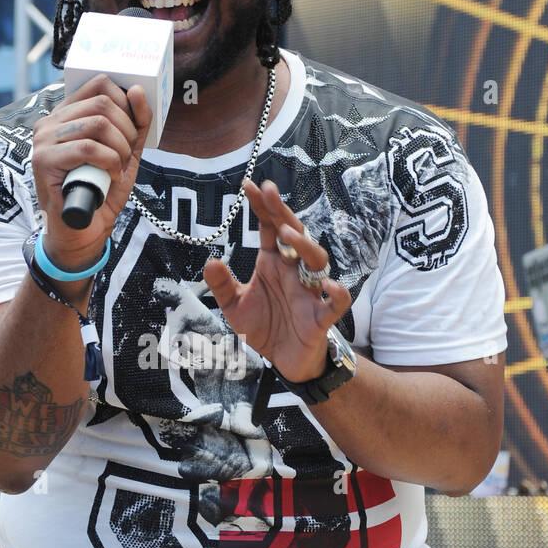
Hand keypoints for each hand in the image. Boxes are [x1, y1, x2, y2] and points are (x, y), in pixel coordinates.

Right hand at [32, 74, 151, 271]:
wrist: (83, 231)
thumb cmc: (101, 190)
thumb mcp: (126, 152)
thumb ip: (135, 123)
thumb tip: (138, 90)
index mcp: (67, 114)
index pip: (99, 83)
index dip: (126, 102)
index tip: (132, 131)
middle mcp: (51, 122)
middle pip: (102, 102)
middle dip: (126, 131)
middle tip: (126, 156)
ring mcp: (43, 140)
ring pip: (98, 123)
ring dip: (120, 148)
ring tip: (119, 168)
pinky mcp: (43, 160)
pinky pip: (88, 148)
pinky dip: (109, 162)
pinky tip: (111, 177)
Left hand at [202, 179, 350, 382]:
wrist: (283, 361)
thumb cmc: (264, 327)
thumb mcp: (234, 307)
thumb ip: (223, 285)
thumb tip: (211, 261)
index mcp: (272, 264)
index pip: (268, 228)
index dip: (262, 207)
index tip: (249, 185)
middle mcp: (293, 272)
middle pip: (293, 235)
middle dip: (282, 213)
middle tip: (270, 192)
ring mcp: (309, 292)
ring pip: (316, 261)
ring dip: (304, 246)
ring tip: (286, 235)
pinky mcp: (321, 318)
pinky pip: (335, 303)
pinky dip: (336, 292)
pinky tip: (327, 284)